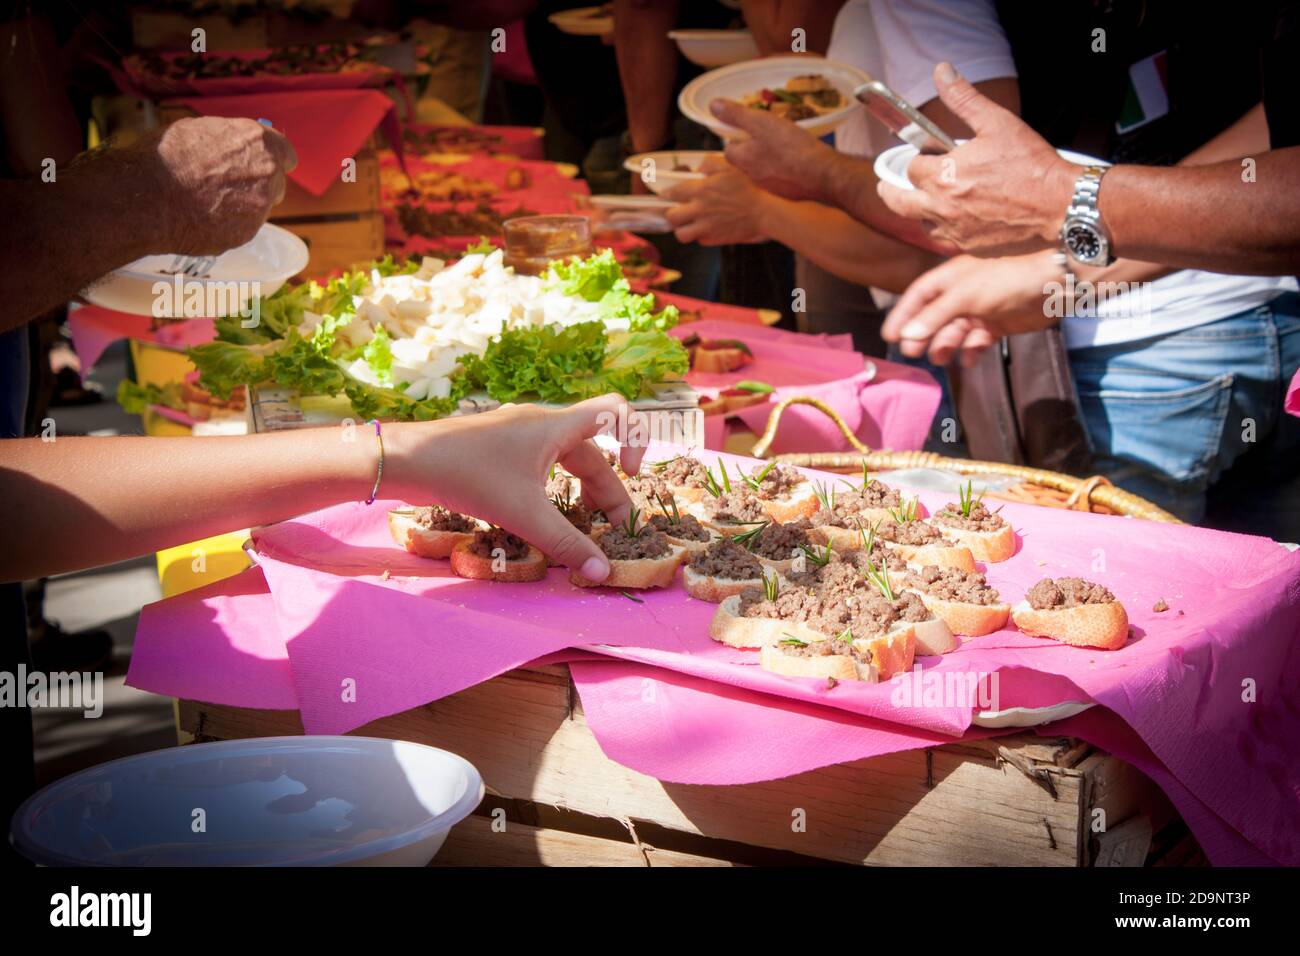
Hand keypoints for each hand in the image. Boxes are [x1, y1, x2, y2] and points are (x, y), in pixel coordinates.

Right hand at [144, 117, 297, 255]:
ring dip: (243, 205)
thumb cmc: (165, 157)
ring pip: (260, 207)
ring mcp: (259, 207)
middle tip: (230, 185)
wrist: (146, 197)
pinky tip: (202, 218)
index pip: (286, 153)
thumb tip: (232, 143)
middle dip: (259, 184)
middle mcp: (267, 175)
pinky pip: (243, 227)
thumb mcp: (197, 130)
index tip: (268, 164)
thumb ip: (228, 139)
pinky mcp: (247, 233)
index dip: (275, 159)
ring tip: (207, 202)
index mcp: (258, 143)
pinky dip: (228, 224)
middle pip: (276, 182)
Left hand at [385, 395, 642, 580]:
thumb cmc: (468, 475)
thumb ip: (566, 544)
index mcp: (556, 425)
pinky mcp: (498, 449)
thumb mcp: (523, 513)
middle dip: (608, 490)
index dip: (636, 438)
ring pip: (567, 458)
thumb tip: (604, 572)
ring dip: (583, 490)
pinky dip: (556, 487)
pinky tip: (545, 514)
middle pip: (593, 451)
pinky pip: (542, 463)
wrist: (406, 460)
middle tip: (611, 530)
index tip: (631, 474)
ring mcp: (518, 434)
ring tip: (585, 524)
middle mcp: (541, 423)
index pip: (616, 410)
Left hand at [663, 156, 769, 244]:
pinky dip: (700, 236)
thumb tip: (696, 170)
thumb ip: (709, 164)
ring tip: (688, 224)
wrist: (762, 213)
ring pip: (681, 234)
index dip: (666, 195)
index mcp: (701, 190)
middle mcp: (700, 210)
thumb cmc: (746, 189)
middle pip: (671, 217)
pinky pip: (699, 240)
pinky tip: (706, 228)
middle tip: (677, 211)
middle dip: (671, 213)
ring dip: (682, 229)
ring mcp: (706, 227)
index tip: (665, 196)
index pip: (673, 193)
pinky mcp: (714, 239)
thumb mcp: (729, 168)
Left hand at [710, 98, 838, 201]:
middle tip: (770, 137)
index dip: (739, 137)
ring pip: (762, 170)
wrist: (821, 174)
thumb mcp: (761, 122)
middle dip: (754, 149)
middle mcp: (750, 178)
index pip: (729, 149)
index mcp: (742, 160)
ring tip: (785, 149)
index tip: (752, 130)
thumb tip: (713, 105)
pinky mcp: (785, 195)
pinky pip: (779, 181)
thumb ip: (736, 114)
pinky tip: (796, 164)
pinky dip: (784, 172)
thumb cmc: (790, 146)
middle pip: (746, 160)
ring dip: (769, 160)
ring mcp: (768, 189)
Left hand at [876, 63, 1077, 256]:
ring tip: (929, 199)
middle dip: (890, 191)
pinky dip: (945, 227)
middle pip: (898, 202)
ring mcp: (954, 232)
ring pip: (922, 223)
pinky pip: (946, 239)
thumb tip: (942, 72)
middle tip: (887, 186)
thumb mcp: (996, 123)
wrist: (1060, 206)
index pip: (911, 168)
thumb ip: (964, 100)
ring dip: (921, 211)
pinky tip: (956, 217)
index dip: (917, 160)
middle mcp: (942, 208)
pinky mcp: (969, 248)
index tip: (927, 155)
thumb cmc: (1031, 165)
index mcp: (943, 177)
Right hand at [882, 251, 1065, 365]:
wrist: (1055, 283)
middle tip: (913, 353)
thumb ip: (935, 316)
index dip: (903, 315)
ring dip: (946, 345)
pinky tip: (968, 359)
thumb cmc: (1007, 278)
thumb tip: (907, 336)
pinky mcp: (998, 325)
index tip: (890, 337)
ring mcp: (980, 310)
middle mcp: (963, 294)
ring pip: (954, 332)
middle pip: (934, 317)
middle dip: (923, 334)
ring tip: (941, 357)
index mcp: (951, 278)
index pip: (918, 296)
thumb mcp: (966, 295)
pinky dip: (971, 351)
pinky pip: (977, 341)